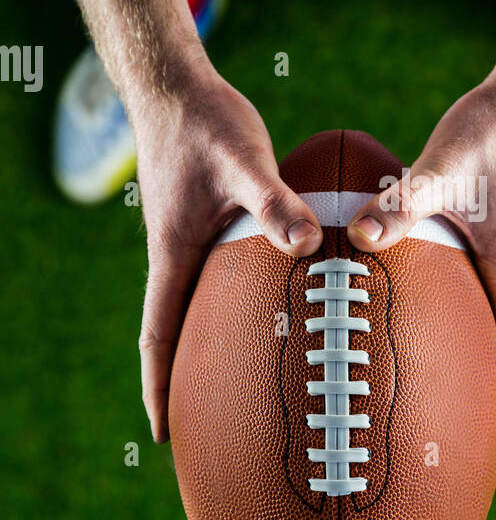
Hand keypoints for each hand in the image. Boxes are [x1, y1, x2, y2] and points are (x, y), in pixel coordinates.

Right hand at [134, 63, 322, 441]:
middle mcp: (180, 256)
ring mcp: (194, 241)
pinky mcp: (210, 223)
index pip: (160, 335)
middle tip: (213, 429)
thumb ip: (276, 202)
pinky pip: (224, 277)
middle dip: (191, 382)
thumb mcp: (243, 159)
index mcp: (176, 254)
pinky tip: (279, 307)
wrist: (175, 86)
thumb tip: (311, 244)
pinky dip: (242, 302)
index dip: (159, 386)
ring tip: (251, 386)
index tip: (163, 433)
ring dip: (216, 345)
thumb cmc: (204, 122)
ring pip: (203, 307)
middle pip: (180, 333)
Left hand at [347, 80, 495, 444]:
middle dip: (484, 382)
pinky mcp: (480, 220)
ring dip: (460, 339)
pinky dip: (438, 291)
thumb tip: (361, 237)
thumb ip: (404, 201)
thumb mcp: (447, 164)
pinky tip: (398, 284)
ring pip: (475, 305)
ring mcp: (493, 241)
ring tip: (419, 369)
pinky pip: (458, 271)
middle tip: (456, 423)